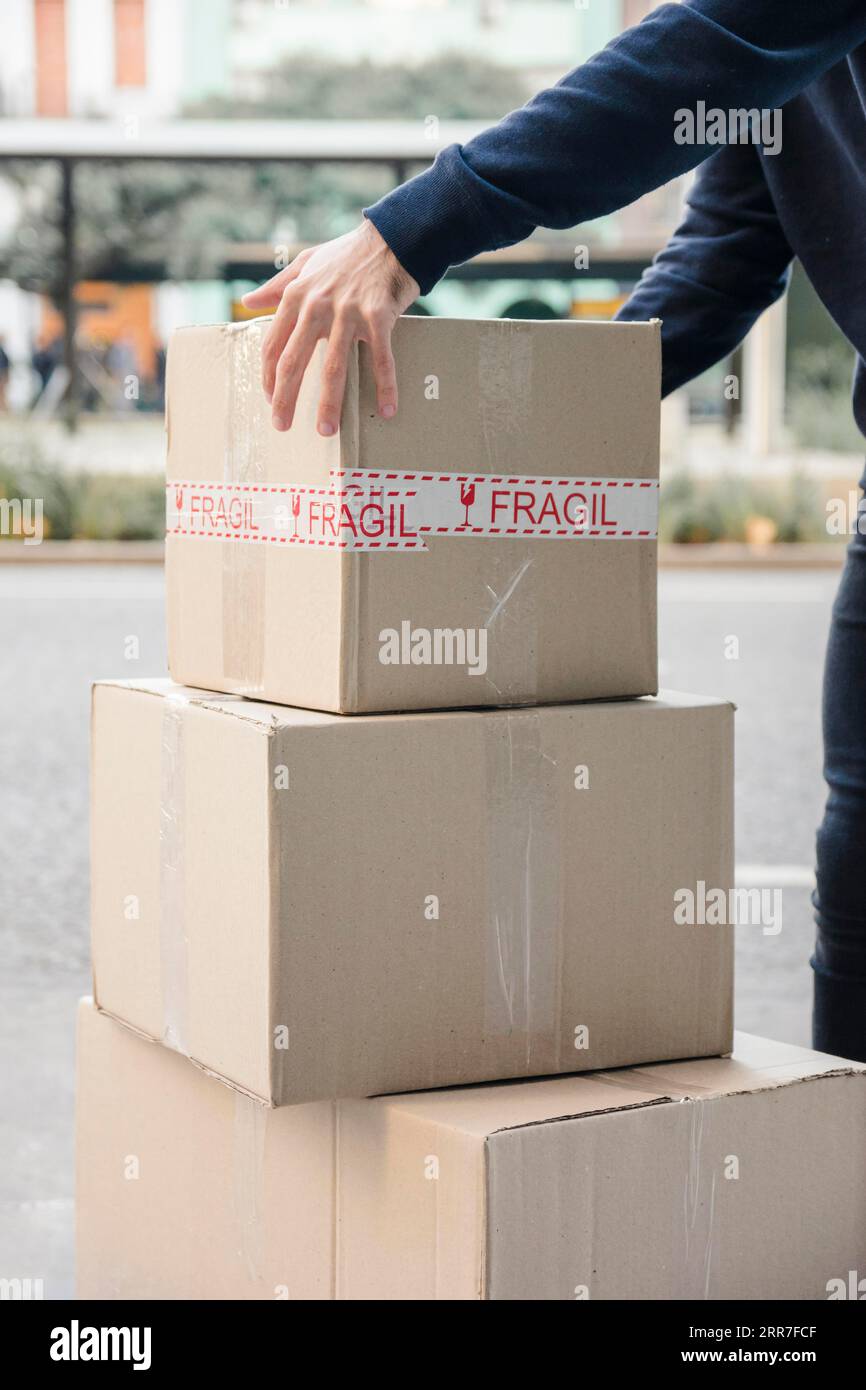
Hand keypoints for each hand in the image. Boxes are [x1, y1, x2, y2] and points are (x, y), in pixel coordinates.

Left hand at [241, 219, 419, 434]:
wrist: (391, 238)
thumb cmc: (347, 254)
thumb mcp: (305, 263)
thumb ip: (276, 287)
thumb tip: (247, 302)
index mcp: (297, 296)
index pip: (274, 344)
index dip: (269, 376)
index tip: (270, 400)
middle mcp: (318, 306)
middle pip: (295, 361)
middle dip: (286, 398)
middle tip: (282, 426)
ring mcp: (348, 312)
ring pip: (334, 366)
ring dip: (330, 402)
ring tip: (326, 429)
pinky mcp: (378, 316)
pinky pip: (380, 358)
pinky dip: (384, 385)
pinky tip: (386, 409)